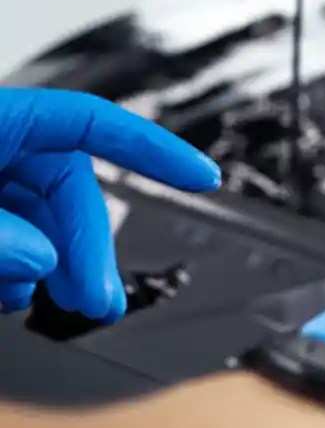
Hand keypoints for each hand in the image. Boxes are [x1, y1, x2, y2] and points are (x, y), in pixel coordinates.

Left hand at [0, 88, 220, 319]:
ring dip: (57, 267)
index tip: (202, 178)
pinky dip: (18, 273)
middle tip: (100, 302)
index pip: (90, 123)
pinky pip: (11, 240)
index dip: (152, 148)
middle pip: (69, 188)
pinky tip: (11, 295)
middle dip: (91, 248)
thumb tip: (41, 260)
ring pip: (42, 221)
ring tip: (62, 304)